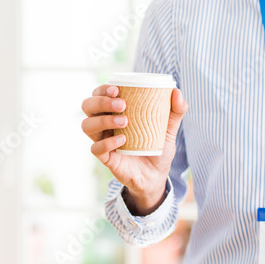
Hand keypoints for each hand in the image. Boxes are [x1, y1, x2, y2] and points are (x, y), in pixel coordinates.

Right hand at [81, 84, 187, 209]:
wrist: (157, 175)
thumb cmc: (157, 147)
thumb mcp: (169, 128)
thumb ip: (175, 111)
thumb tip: (177, 91)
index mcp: (115, 112)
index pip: (99, 95)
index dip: (102, 89)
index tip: (117, 88)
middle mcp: (105, 124)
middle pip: (88, 106)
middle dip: (101, 101)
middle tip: (122, 104)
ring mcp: (103, 141)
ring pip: (87, 125)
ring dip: (103, 120)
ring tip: (125, 121)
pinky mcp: (106, 158)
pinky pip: (96, 148)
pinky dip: (108, 142)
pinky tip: (123, 140)